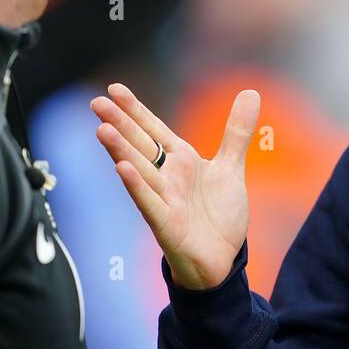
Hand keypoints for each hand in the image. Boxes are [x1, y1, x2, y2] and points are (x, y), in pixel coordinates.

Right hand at [90, 83, 260, 290]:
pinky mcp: (167, 225)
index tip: (114, 89)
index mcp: (180, 161)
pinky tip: (122, 170)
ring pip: (139, 171)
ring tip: (103, 130)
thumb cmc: (217, 216)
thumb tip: (251, 92)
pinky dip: (137, 187)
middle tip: (97, 102)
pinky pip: (150, 204)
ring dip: (121, 152)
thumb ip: (236, 132)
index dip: (136, 110)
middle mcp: (167, 178)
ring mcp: (164, 201)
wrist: (222, 260)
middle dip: (120, 124)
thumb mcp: (230, 168)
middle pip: (140, 145)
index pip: (153, 130)